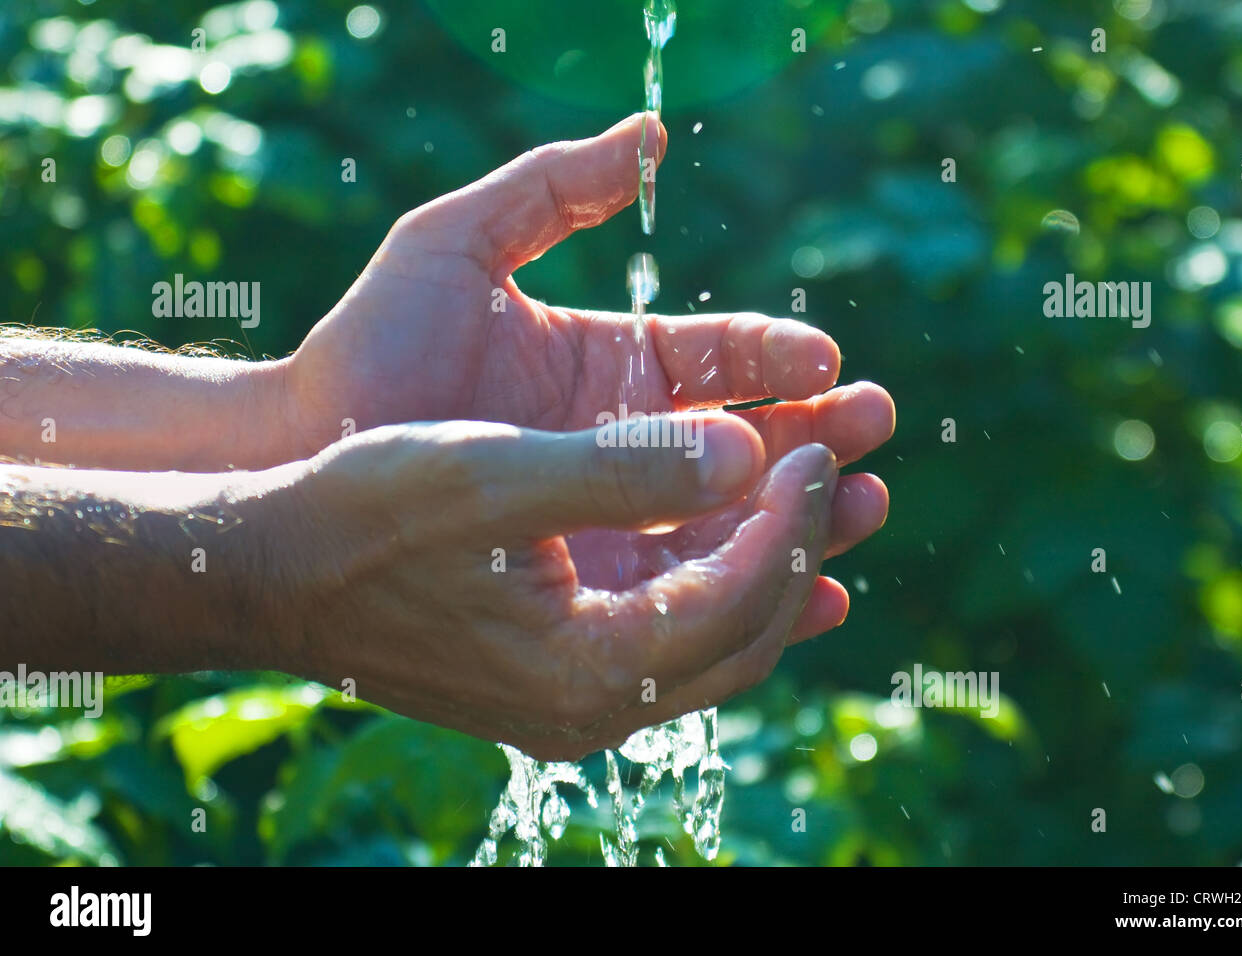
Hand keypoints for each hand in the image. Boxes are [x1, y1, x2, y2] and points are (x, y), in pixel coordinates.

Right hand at [271, 418, 838, 759]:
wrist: (277, 569)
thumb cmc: (369, 517)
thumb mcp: (495, 477)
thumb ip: (625, 470)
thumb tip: (745, 452)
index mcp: (587, 672)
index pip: (737, 602)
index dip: (792, 520)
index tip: (816, 445)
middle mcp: (593, 705)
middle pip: (744, 631)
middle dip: (806, 544)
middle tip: (853, 468)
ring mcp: (575, 695)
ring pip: (713, 633)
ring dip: (774, 560)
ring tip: (834, 493)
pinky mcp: (557, 667)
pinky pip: (669, 633)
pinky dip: (719, 579)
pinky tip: (749, 536)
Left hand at [284, 112, 893, 622]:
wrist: (306, 456)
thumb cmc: (373, 347)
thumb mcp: (457, 246)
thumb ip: (551, 187)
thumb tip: (650, 132)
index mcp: (612, 361)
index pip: (718, 356)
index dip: (777, 358)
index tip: (826, 365)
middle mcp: (625, 438)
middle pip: (748, 438)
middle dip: (816, 436)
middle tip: (875, 428)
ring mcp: (612, 511)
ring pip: (732, 517)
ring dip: (803, 514)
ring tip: (865, 512)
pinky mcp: (594, 580)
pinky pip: (687, 588)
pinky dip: (749, 590)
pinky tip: (807, 595)